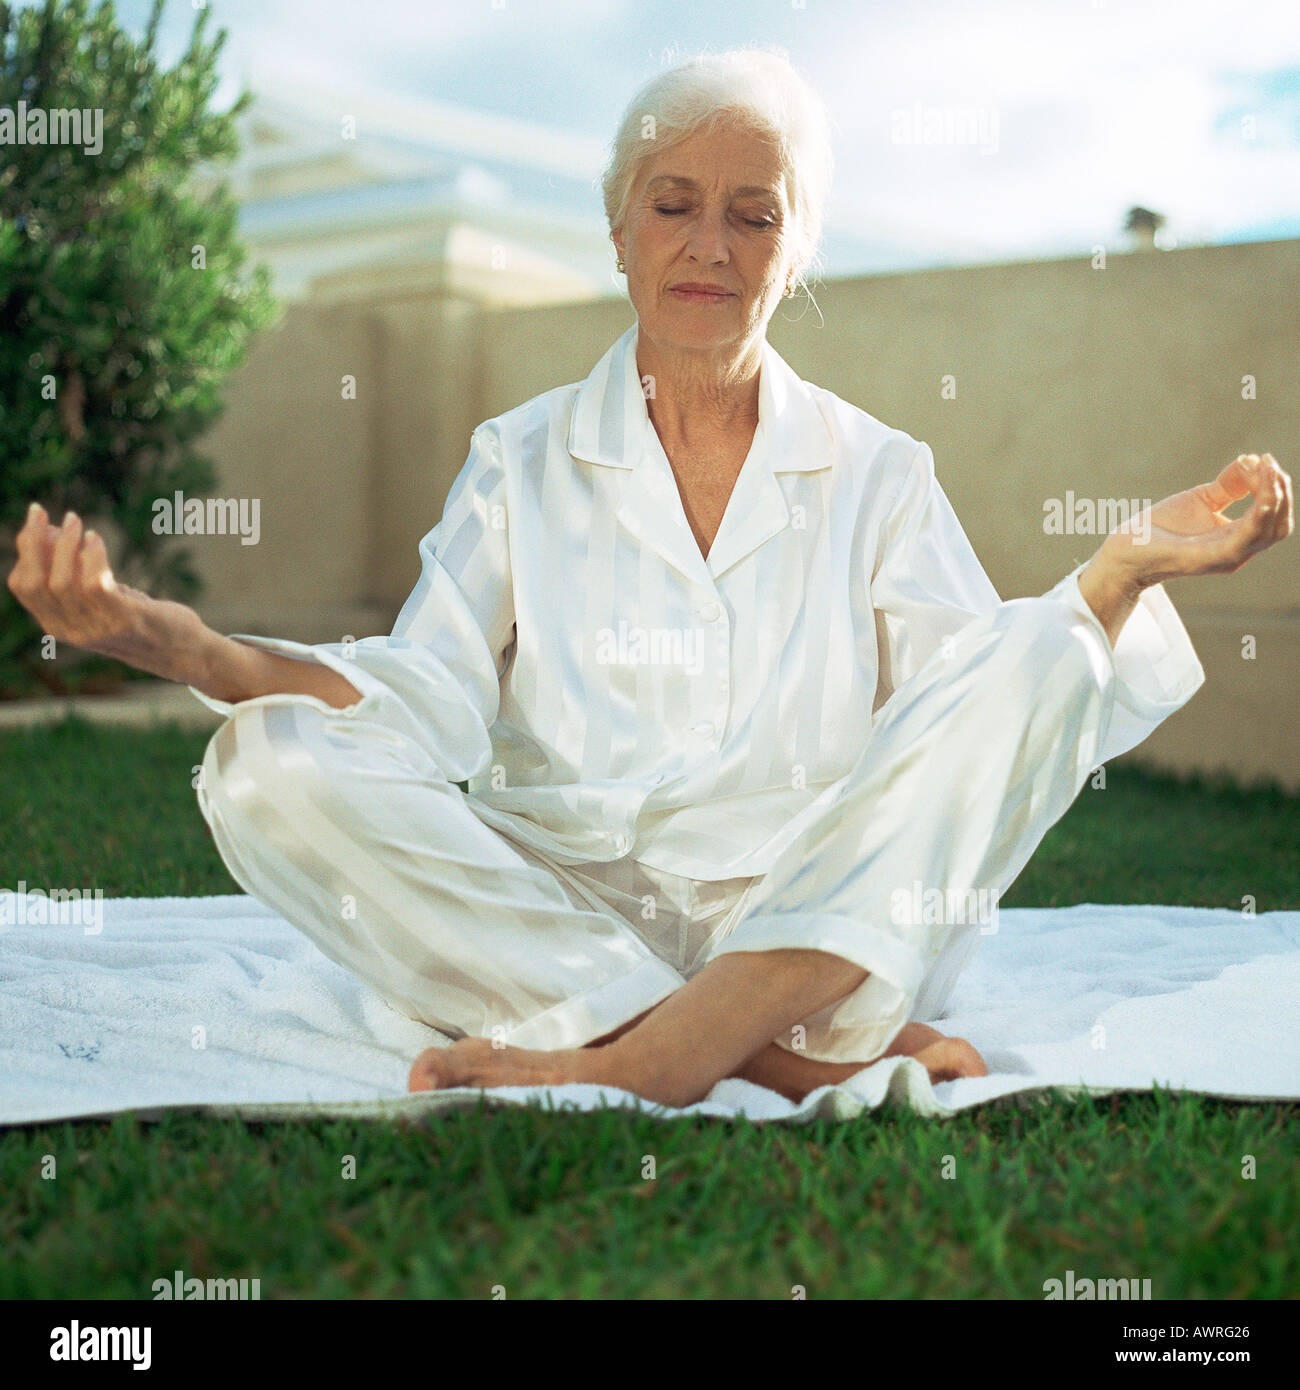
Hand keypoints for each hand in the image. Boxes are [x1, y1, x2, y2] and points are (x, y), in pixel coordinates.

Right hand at [6, 502, 209, 683]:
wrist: (182, 651)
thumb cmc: (139, 618)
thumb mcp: (100, 599)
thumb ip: (75, 575)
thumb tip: (50, 532)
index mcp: (58, 626)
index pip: (23, 587)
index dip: (25, 550)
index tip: (38, 522)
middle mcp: (71, 631)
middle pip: (35, 584)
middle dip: (33, 542)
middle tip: (42, 512)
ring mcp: (97, 629)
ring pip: (62, 583)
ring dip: (65, 545)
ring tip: (75, 522)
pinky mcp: (124, 621)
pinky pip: (95, 585)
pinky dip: (92, 556)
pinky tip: (95, 538)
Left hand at [1098, 452, 1292, 590]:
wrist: (1124, 550)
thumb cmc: (1160, 528)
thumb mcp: (1202, 499)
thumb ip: (1229, 484)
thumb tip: (1253, 461)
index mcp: (1236, 540)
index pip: (1273, 516)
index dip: (1276, 487)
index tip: (1265, 459)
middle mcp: (1237, 553)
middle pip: (1279, 524)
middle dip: (1281, 491)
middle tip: (1270, 463)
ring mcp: (1224, 558)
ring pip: (1269, 531)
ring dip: (1274, 498)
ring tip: (1268, 471)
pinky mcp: (1208, 558)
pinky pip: (1244, 540)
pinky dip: (1258, 517)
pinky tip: (1261, 496)